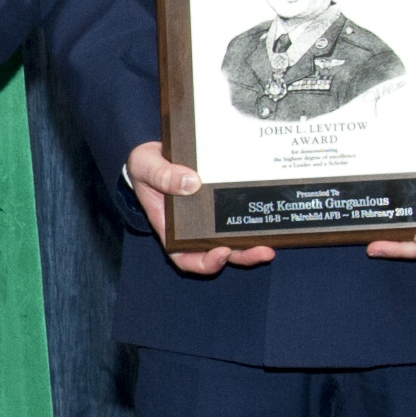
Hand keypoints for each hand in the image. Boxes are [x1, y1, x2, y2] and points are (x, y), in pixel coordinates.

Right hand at [126, 138, 272, 275]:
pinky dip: (250, 224)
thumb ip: (163, 175)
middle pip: (217, 253)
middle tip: (262, 251)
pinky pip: (235, 219)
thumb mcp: (146, 166)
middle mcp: (191, 228)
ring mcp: (207, 219)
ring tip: (270, 245)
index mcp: (170, 227)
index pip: (185, 257)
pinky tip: (267, 221)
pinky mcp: (219, 205)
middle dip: (240, 256)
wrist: (155, 153)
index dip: (204, 262)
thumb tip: (191, 183)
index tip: (222, 252)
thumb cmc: (145, 166)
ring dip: (250, 246)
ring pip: (231, 241)